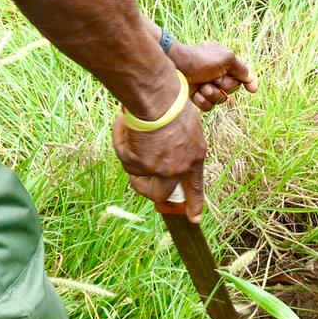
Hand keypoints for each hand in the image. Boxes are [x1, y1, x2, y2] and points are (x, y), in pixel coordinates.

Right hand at [112, 104, 206, 220]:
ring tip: (130, 139)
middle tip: (140, 180)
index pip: (195, 188)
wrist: (158, 99)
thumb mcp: (187, 125)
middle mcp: (178, 169)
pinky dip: (122, 143)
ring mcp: (159, 169)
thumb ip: (179, 144)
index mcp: (195, 157)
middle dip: (147, 189)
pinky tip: (126, 127)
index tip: (194, 219)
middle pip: (160, 195)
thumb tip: (167, 150)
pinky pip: (125, 159)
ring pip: (137, 178)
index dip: (194, 205)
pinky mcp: (140, 165)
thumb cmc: (173, 102)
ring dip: (131, 162)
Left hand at [169, 40, 259, 110]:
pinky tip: (194, 93)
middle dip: (224, 86)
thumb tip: (250, 77)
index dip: (250, 81)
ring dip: (212, 94)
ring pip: (220, 100)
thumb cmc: (199, 59)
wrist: (174, 66)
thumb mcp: (225, 59)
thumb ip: (241, 68)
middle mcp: (218, 74)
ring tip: (201, 86)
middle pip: (233, 89)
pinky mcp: (197, 96)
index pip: (243, 73)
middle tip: (213, 79)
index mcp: (226, 62)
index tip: (253, 90)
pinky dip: (202, 101)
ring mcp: (207, 86)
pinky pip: (208, 107)